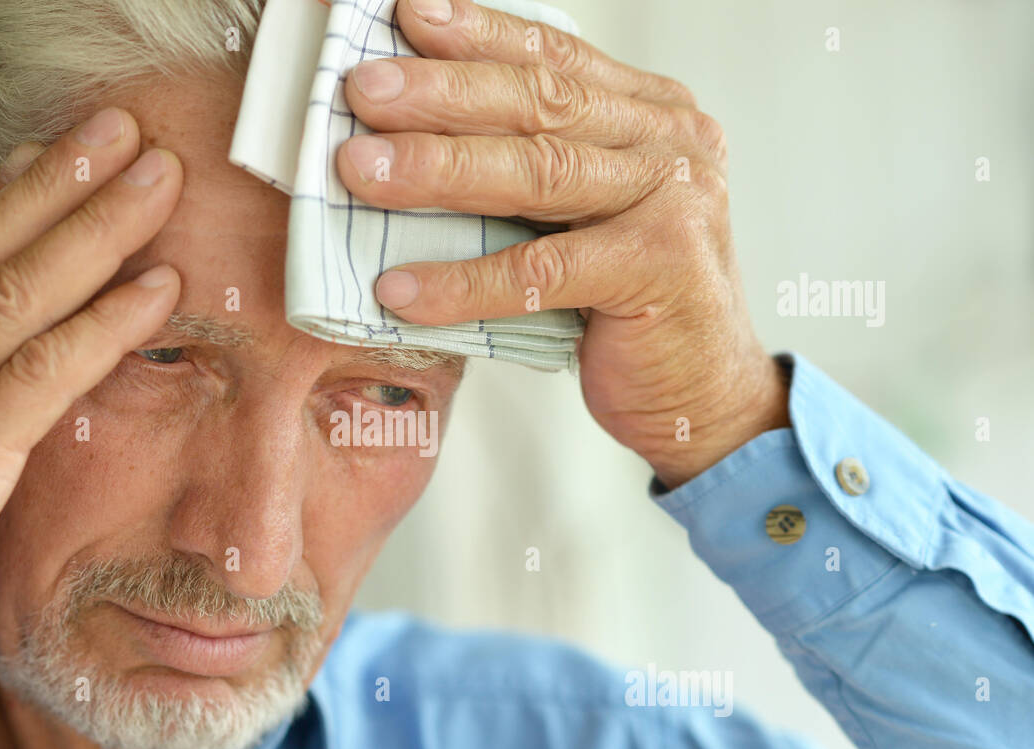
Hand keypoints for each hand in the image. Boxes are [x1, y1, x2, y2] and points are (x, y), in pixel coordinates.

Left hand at [337, 0, 790, 488]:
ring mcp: (672, 202)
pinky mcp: (656, 268)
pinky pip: (538, 271)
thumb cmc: (633, 302)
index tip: (406, 13)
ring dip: (438, 169)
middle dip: (441, 92)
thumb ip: (538, 166)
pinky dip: (462, 281)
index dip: (478, 33)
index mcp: (653, 114)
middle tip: (363, 90)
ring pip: (537, 173)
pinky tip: (401, 290)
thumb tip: (412, 139)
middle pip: (539, 103)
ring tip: (362, 171)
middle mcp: (670, 143)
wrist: (704, 392)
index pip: (553, 58)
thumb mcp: (590, 214)